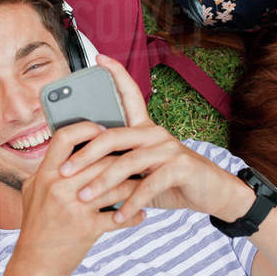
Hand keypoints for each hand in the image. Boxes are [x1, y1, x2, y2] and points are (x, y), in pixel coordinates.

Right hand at [11, 118, 145, 275]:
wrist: (34, 267)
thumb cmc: (36, 227)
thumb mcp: (33, 193)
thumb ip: (49, 170)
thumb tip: (71, 150)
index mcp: (44, 175)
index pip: (65, 137)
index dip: (87, 129)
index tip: (104, 131)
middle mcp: (58, 187)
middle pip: (101, 159)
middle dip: (123, 159)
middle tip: (139, 157)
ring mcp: (74, 208)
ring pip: (116, 186)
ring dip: (135, 185)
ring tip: (145, 185)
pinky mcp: (87, 229)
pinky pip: (120, 216)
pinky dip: (134, 215)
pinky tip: (141, 214)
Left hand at [58, 55, 252, 223]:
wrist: (213, 193)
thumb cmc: (172, 182)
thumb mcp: (143, 172)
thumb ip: (119, 166)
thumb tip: (81, 174)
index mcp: (145, 129)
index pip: (130, 95)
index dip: (116, 74)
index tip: (99, 58)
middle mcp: (156, 133)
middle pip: (114, 136)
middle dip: (85, 155)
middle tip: (63, 171)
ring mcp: (169, 148)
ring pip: (128, 162)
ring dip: (103, 183)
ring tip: (84, 198)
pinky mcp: (181, 167)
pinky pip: (148, 186)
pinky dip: (130, 203)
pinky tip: (117, 217)